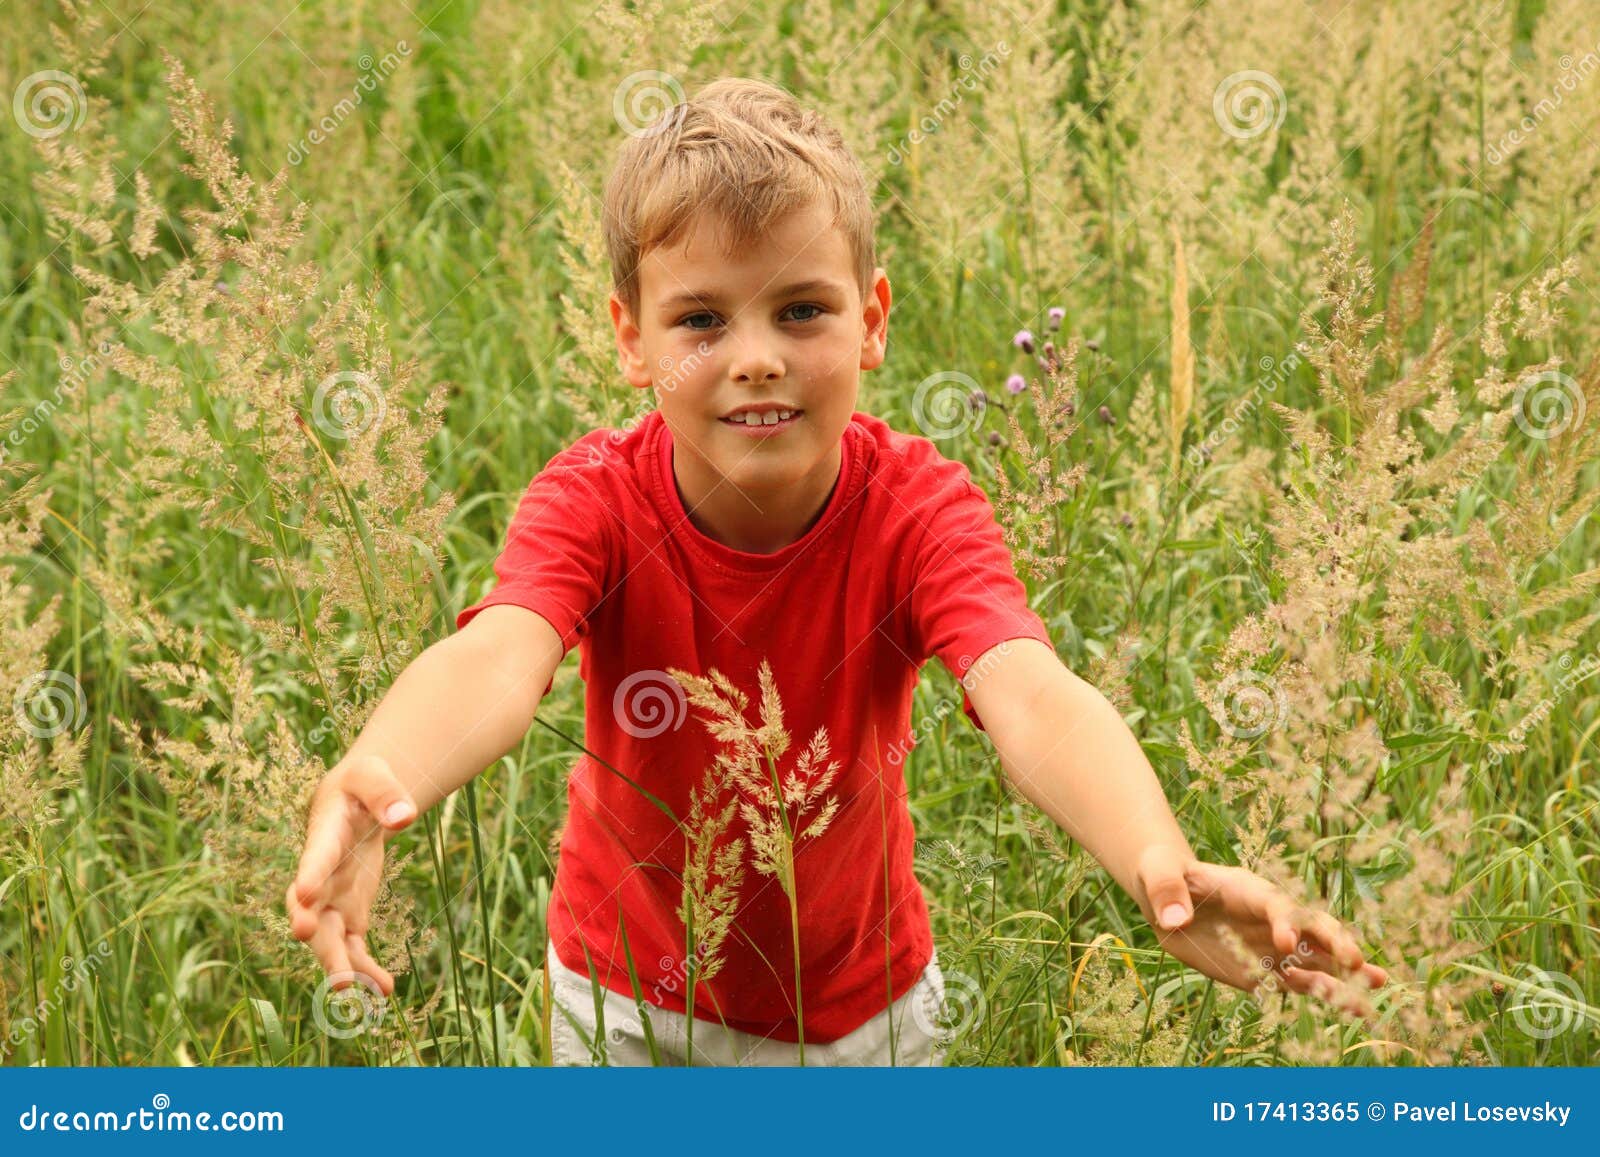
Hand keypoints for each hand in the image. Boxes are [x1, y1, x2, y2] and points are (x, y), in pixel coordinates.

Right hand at [285, 753, 416, 995]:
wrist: (353, 803)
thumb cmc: (362, 784)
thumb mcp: (372, 775)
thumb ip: (386, 793)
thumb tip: (405, 817)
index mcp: (324, 836)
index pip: (316, 856)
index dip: (311, 874)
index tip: (303, 895)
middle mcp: (321, 876)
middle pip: (311, 908)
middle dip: (310, 930)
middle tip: (309, 943)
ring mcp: (332, 900)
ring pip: (329, 938)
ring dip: (338, 963)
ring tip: (350, 991)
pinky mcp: (349, 914)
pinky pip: (354, 947)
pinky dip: (366, 968)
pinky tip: (383, 990)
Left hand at [1135, 846, 1389, 1016]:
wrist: (1166, 896)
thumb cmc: (1163, 875)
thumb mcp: (1157, 873)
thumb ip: (1165, 892)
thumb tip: (1173, 920)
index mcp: (1248, 890)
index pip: (1275, 904)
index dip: (1285, 920)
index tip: (1285, 942)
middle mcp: (1268, 919)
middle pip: (1311, 928)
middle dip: (1334, 943)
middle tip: (1358, 964)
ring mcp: (1268, 947)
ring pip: (1313, 962)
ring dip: (1343, 976)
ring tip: (1378, 991)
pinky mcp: (1260, 972)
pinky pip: (1294, 985)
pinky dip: (1319, 994)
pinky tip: (1351, 1008)